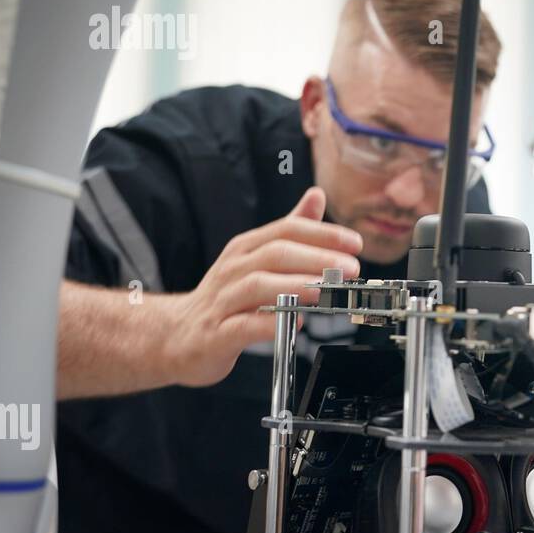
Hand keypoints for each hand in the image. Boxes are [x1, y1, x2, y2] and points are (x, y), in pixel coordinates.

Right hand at [164, 187, 362, 386]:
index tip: (355, 244)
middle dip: (317, 259)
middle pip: (276, 254)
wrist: (178, 336)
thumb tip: (316, 195)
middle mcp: (233, 269)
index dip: (324, 235)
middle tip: (351, 268)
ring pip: (259, 286)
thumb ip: (290, 229)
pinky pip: (244, 326)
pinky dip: (270, 323)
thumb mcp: (257, 257)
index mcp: (246, 248)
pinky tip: (294, 323)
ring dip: (297, 286)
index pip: (287, 230)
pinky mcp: (217, 334)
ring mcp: (222, 301)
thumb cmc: (226, 297)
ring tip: (326, 290)